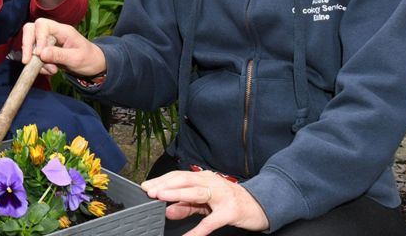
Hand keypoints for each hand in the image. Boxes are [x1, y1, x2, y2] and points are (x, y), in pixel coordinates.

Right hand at [21, 18, 104, 77]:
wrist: (94, 66)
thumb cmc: (89, 59)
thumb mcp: (76, 58)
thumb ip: (59, 55)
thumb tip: (41, 54)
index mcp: (62, 30)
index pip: (42, 25)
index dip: (38, 38)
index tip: (39, 54)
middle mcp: (53, 33)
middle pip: (31, 29)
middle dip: (27, 45)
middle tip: (27, 61)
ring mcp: (48, 42)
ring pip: (31, 44)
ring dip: (35, 60)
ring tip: (51, 70)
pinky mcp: (46, 52)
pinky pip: (35, 56)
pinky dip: (38, 65)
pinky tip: (49, 71)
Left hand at [139, 170, 269, 235]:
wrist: (259, 206)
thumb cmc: (229, 202)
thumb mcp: (205, 203)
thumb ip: (185, 206)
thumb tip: (166, 210)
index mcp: (204, 179)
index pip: (178, 176)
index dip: (161, 180)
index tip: (146, 186)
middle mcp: (211, 183)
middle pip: (184, 180)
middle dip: (165, 185)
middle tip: (149, 191)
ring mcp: (221, 196)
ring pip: (196, 193)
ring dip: (177, 194)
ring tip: (161, 198)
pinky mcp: (230, 212)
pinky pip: (211, 222)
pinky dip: (197, 231)